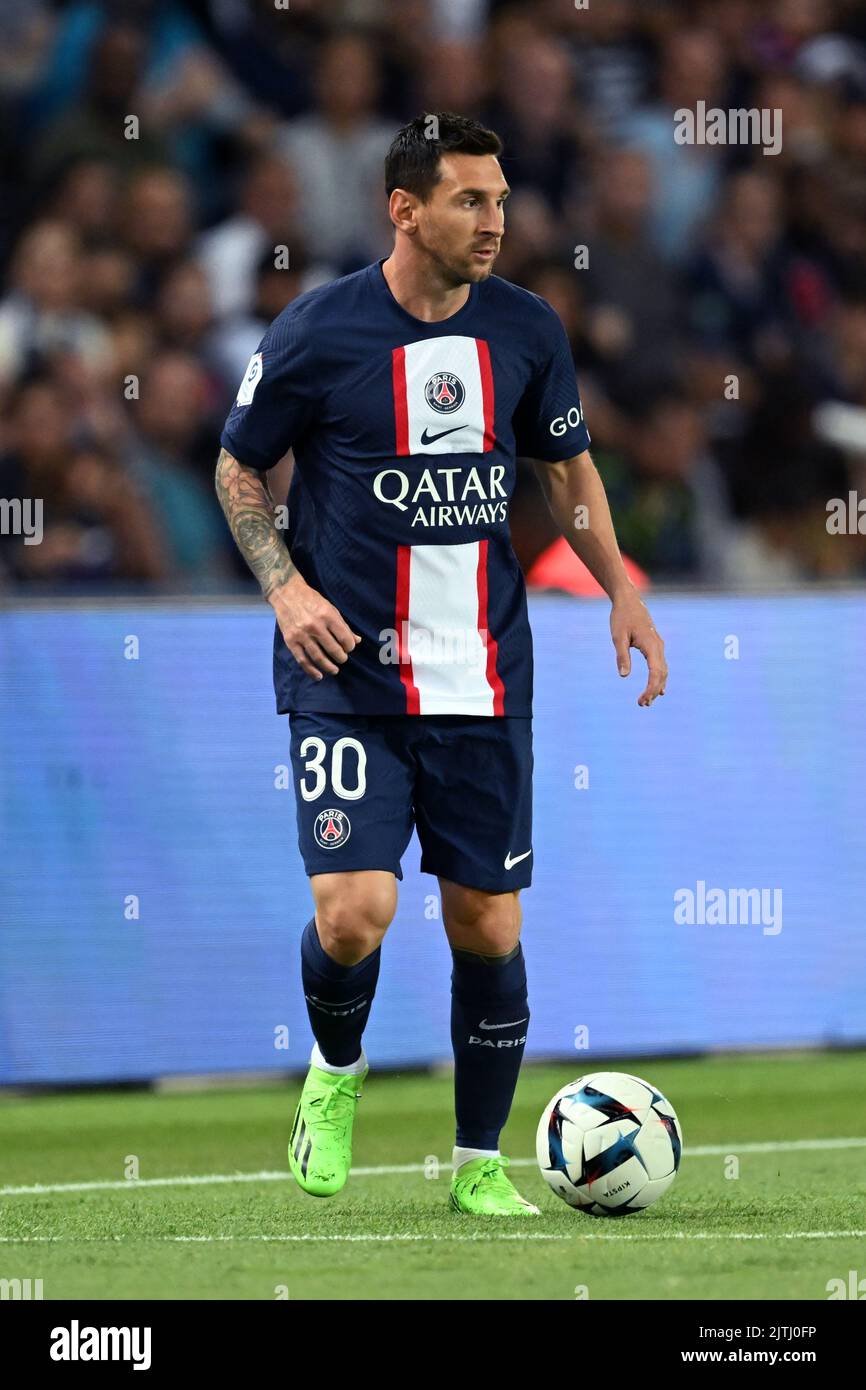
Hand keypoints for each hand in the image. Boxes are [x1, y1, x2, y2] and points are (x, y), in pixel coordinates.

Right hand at [268, 573, 360, 680]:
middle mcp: (315, 626)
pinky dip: (311, 670)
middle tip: (342, 659)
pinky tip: (318, 675)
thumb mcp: (330, 608)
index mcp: (328, 616)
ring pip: (318, 657)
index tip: (349, 648)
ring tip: (334, 670)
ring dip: (329, 667)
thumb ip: (343, 626)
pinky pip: (302, 660)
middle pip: (333, 649)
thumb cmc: (311, 600)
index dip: (349, 646)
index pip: (344, 638)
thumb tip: (357, 640)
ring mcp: (302, 634)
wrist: (286, 593)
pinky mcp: (290, 641)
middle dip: (341, 658)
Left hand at [610, 585, 666, 706]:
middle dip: (653, 691)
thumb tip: (624, 676)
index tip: (642, 700)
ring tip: (647, 701)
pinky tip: (659, 689)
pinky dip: (660, 678)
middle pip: (661, 674)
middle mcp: (659, 647)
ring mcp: (659, 646)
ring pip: (663, 671)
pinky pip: (661, 665)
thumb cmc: (621, 617)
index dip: (650, 689)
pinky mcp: (655, 645)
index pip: (655, 673)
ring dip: (657, 687)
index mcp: (651, 645)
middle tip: (642, 705)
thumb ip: (622, 656)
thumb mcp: (618, 637)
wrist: (628, 600)